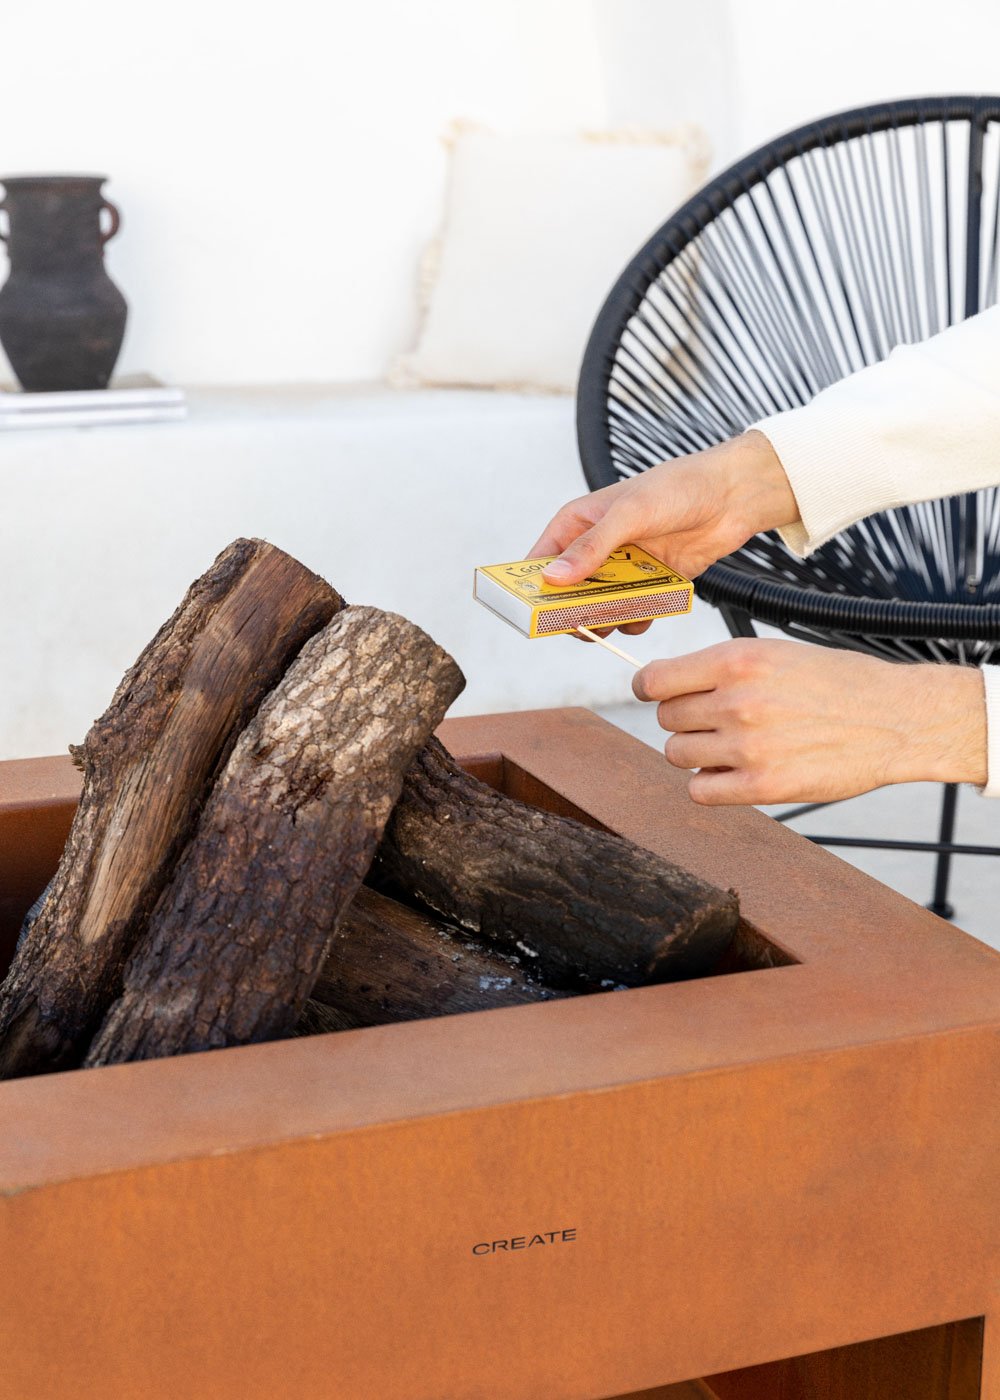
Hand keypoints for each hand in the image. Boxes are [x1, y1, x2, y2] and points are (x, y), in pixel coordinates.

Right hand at [528, 431, 797, 634]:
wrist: (731, 496)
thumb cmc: (678, 487)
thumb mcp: (630, 513)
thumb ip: (592, 547)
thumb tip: (554, 577)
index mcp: (577, 525)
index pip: (539, 563)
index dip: (532, 590)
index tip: (535, 614)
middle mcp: (595, 550)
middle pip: (567, 596)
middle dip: (575, 612)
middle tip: (588, 621)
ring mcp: (622, 570)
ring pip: (599, 610)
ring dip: (609, 618)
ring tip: (625, 611)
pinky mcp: (649, 585)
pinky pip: (632, 614)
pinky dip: (639, 618)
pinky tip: (651, 606)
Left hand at [633, 639, 987, 804]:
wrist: (894, 718)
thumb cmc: (836, 682)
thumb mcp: (775, 653)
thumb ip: (720, 669)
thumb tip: (663, 687)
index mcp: (737, 660)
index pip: (655, 681)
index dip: (650, 690)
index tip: (657, 695)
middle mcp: (738, 701)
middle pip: (667, 719)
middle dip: (686, 720)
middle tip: (719, 720)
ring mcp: (749, 746)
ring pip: (677, 754)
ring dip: (696, 752)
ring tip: (732, 745)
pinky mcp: (764, 786)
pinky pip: (700, 791)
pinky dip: (710, 784)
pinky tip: (735, 773)